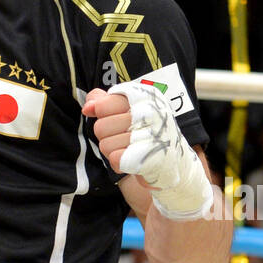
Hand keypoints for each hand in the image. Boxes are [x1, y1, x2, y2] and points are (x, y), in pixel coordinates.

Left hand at [83, 84, 212, 219]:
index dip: (101, 112)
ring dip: (113, 151)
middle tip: (123, 139)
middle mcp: (152, 113)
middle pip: (101, 126)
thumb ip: (105, 102)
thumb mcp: (128, 112)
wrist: (174, 165)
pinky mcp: (148, 157)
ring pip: (105, 144)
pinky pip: (114, 159)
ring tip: (129, 150)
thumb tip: (88, 105)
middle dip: (106, 137)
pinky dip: (119, 164)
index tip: (109, 117)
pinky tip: (132, 160)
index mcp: (147, 97)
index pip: (107, 102)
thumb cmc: (147, 136)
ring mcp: (151, 135)